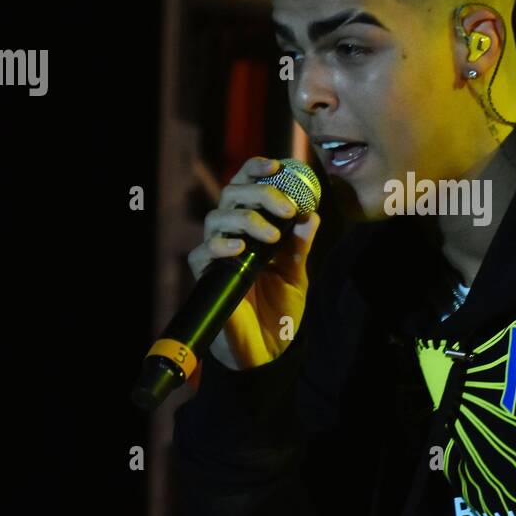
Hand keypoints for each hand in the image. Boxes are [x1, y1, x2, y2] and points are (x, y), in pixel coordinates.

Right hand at [185, 155, 320, 369]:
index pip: (247, 187)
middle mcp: (232, 235)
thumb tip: (312, 215)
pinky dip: (221, 245)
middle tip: (286, 207)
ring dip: (246, 218)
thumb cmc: (279, 310)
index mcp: (254, 228)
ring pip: (216, 217)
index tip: (278, 165)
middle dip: (259, 193)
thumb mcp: (297, 275)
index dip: (257, 170)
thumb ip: (300, 246)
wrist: (267, 350)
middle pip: (232, 194)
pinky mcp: (207, 277)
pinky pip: (203, 252)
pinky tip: (241, 248)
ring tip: (271, 235)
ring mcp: (217, 255)